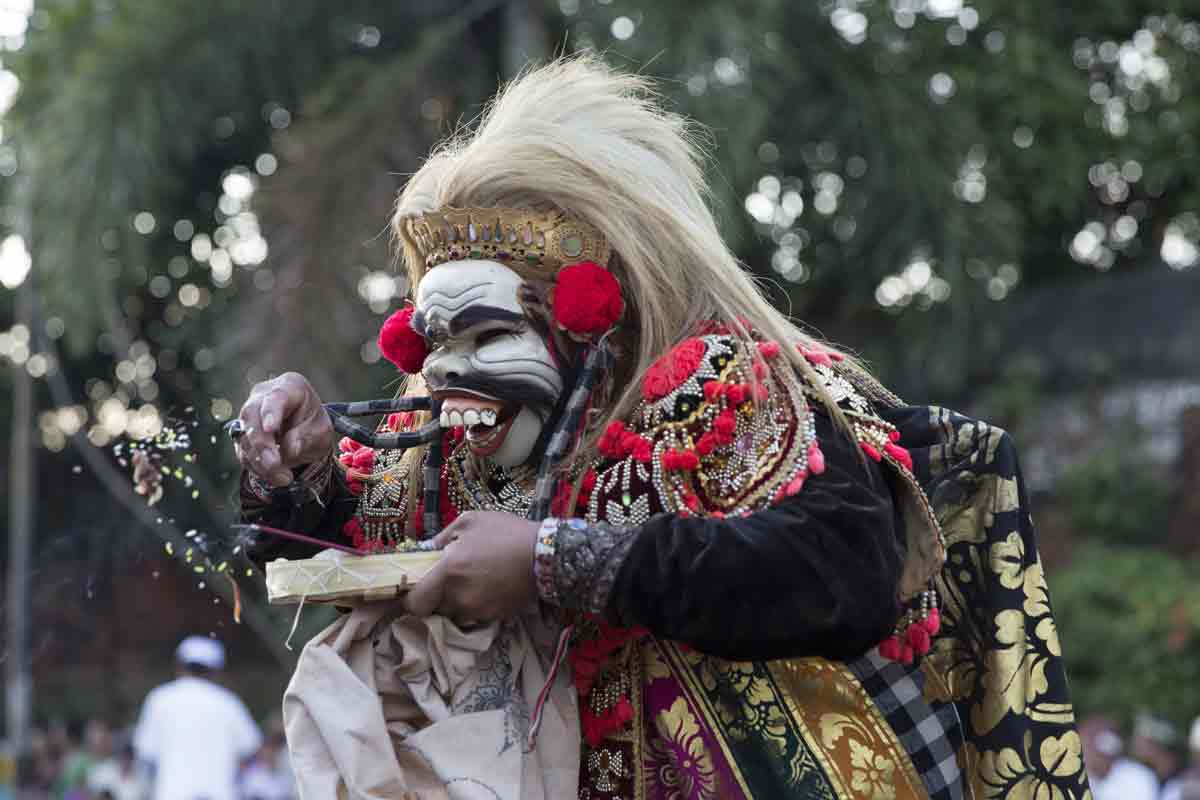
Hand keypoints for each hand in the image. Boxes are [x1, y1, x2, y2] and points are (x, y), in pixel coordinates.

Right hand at [236, 372, 333, 486]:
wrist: (304, 432)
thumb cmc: (314, 425)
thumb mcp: (321, 431)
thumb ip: (307, 437)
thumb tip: (289, 449)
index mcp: (290, 386)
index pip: (276, 397)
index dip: (271, 413)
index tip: (271, 429)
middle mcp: (264, 395)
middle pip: (252, 415)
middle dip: (261, 444)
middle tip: (275, 465)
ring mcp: (250, 413)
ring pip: (244, 435)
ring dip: (260, 461)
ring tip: (283, 477)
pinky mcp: (242, 432)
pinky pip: (243, 450)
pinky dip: (256, 466)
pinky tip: (274, 476)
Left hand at [404, 511, 538, 623]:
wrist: (544, 553)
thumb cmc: (505, 532)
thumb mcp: (469, 522)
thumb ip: (441, 538)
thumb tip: (424, 551)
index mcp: (448, 572)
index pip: (415, 603)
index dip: (411, 599)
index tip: (417, 590)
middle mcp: (459, 597)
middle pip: (435, 610)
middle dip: (437, 598)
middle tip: (449, 580)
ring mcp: (478, 611)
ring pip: (455, 615)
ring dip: (457, 603)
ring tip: (472, 583)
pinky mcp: (495, 617)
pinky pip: (476, 616)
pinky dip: (477, 606)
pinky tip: (489, 588)